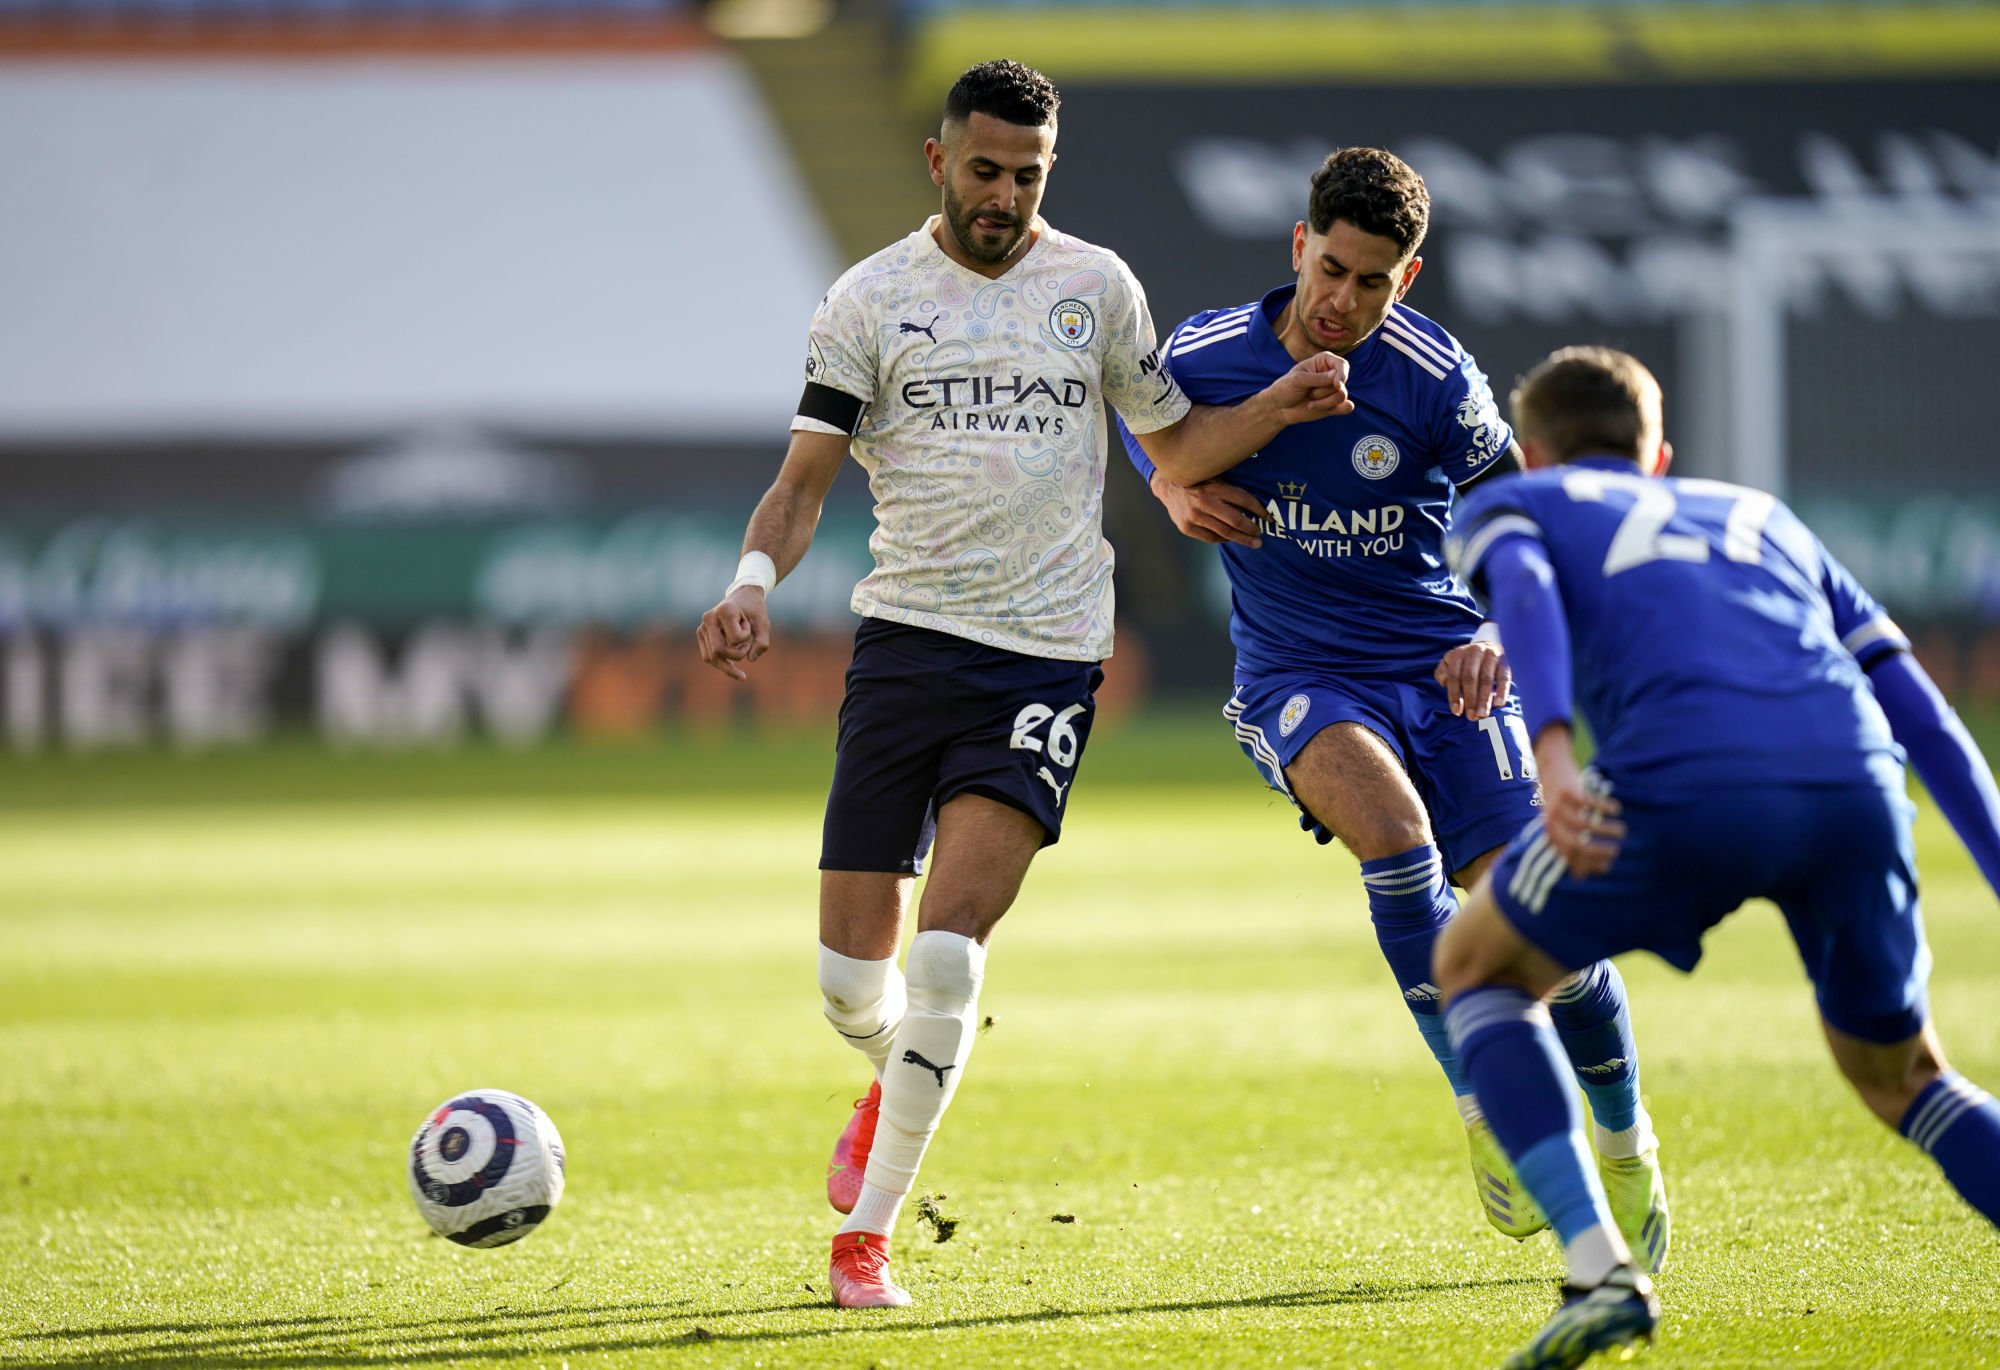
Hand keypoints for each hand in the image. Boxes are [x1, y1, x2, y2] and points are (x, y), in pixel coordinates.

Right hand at [696, 586, 770, 680]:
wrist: (743, 596)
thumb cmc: (754, 610)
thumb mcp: (763, 624)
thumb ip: (762, 642)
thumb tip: (751, 660)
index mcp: (725, 611)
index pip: (735, 638)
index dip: (746, 638)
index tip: (749, 626)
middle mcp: (709, 618)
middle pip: (718, 651)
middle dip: (736, 657)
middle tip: (748, 648)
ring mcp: (702, 626)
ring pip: (710, 657)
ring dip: (727, 666)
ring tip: (741, 673)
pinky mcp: (701, 634)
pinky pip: (708, 656)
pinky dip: (720, 664)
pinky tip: (732, 667)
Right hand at [1151, 473, 1265, 546]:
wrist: (1167, 486)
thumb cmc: (1196, 480)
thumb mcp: (1214, 477)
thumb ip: (1230, 489)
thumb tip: (1254, 505)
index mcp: (1215, 487)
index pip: (1244, 500)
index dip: (1259, 510)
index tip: (1268, 517)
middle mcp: (1205, 502)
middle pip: (1236, 521)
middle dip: (1252, 530)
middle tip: (1260, 536)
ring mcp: (1194, 516)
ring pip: (1224, 533)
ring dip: (1241, 539)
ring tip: (1252, 542)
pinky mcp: (1187, 527)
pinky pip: (1210, 538)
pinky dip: (1222, 539)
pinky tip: (1230, 539)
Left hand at [1268, 350, 1354, 424]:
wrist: (1280, 408)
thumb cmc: (1286, 388)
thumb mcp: (1298, 380)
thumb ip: (1317, 378)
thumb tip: (1337, 376)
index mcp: (1324, 361)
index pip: (1342, 364)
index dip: (1342, 374)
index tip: (1337, 384)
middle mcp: (1332, 374)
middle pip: (1341, 383)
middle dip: (1323, 392)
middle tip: (1308, 392)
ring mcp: (1334, 390)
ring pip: (1341, 396)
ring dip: (1324, 403)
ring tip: (1311, 403)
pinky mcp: (1334, 404)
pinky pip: (1346, 407)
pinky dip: (1338, 409)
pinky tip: (1328, 410)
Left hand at [1435, 641, 1510, 719]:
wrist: (1486, 646)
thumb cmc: (1464, 662)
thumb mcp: (1449, 663)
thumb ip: (1442, 672)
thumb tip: (1444, 683)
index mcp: (1457, 654)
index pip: (1454, 676)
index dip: (1455, 695)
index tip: (1457, 712)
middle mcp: (1474, 652)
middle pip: (1470, 678)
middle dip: (1470, 699)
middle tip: (1471, 717)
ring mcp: (1490, 655)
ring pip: (1486, 679)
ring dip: (1484, 699)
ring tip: (1482, 715)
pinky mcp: (1504, 661)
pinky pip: (1504, 678)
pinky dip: (1502, 691)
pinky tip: (1498, 704)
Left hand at [1534, 737, 1624, 877]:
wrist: (1550, 765)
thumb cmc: (1562, 799)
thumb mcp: (1562, 820)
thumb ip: (1575, 840)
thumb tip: (1597, 869)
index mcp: (1551, 833)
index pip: (1568, 855)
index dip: (1587, 863)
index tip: (1606, 866)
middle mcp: (1552, 822)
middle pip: (1576, 843)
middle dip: (1597, 851)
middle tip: (1616, 851)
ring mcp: (1558, 806)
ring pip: (1584, 824)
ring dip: (1606, 829)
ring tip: (1621, 831)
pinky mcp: (1567, 791)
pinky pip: (1588, 803)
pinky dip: (1604, 807)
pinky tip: (1616, 809)